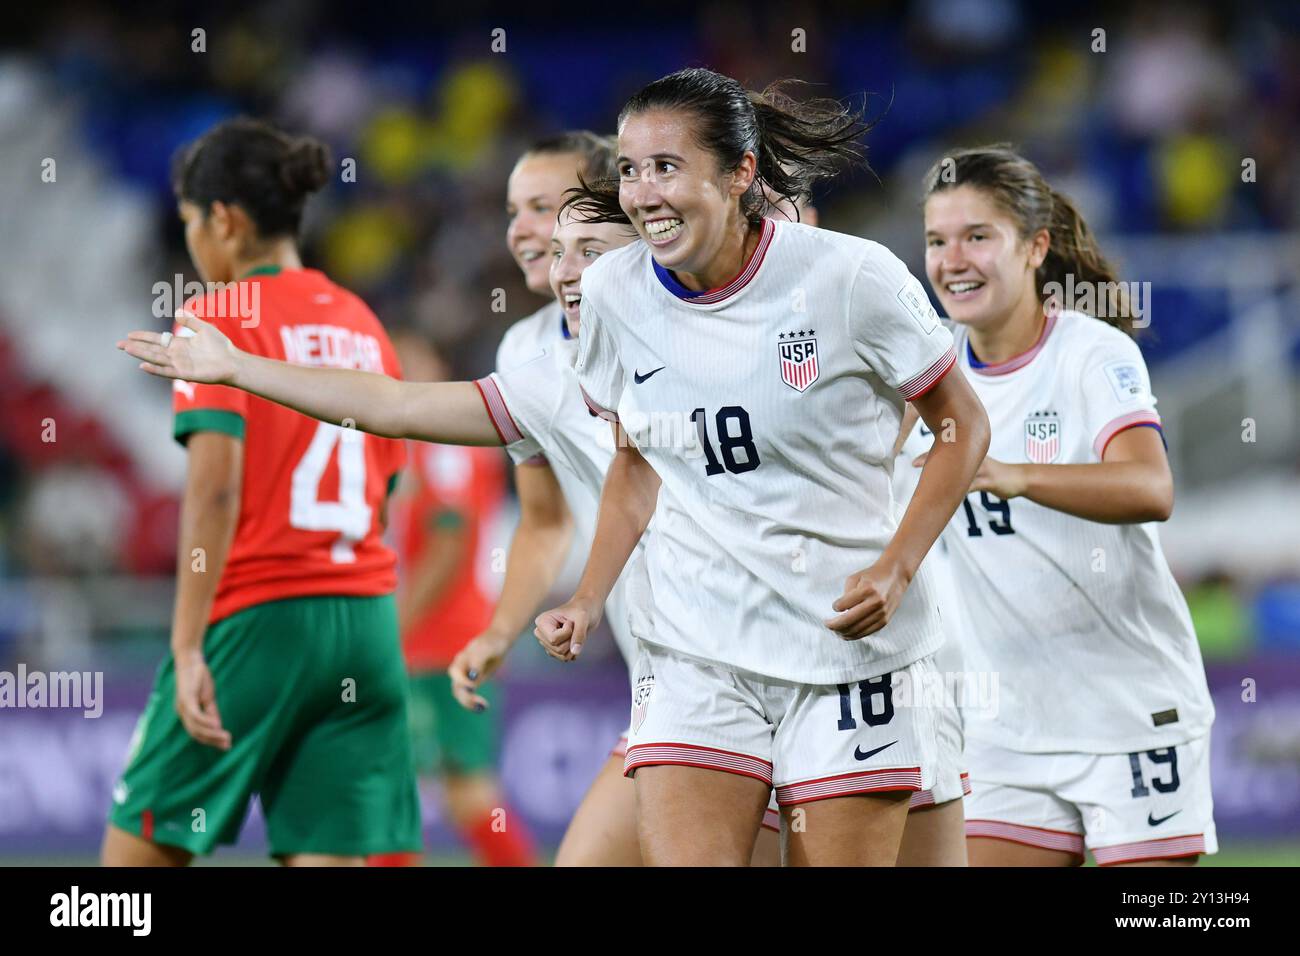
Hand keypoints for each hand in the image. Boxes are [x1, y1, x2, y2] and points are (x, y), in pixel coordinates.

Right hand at [117, 311, 240, 384]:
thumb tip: (176, 311)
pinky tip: (143, 366)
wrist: (233, 361)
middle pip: (152, 350)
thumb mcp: (204, 328)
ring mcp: (179, 364)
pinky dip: (155, 369)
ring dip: (141, 355)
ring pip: (155, 359)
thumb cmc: (221, 346)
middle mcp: (177, 355)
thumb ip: (190, 321)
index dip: (143, 337)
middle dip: (135, 347)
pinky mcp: (185, 374)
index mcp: (180, 344)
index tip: (129, 334)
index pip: (157, 340)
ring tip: (127, 350)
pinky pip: (166, 372)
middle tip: (119, 344)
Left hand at [173, 650, 231, 749]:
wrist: (191, 660)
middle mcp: (182, 712)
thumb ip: (211, 713)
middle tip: (227, 745)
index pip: (198, 732)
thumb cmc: (198, 678)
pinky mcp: (186, 698)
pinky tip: (217, 725)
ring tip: (225, 737)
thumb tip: (217, 727)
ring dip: (211, 734)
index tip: (226, 745)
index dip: (211, 740)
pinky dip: (205, 722)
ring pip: (196, 727)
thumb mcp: (208, 698)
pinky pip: (196, 715)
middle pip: (196, 733)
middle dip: (212, 741)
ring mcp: (183, 706)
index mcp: (187, 713)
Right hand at [448, 630, 514, 710]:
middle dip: (465, 698)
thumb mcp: (486, 648)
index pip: (456, 673)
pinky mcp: (471, 682)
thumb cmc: (492, 643)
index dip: (463, 682)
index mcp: (462, 658)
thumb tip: (472, 676)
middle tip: (480, 704)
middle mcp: (460, 668)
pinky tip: (483, 707)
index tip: (473, 688)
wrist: (498, 641)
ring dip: (468, 703)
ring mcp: (464, 676)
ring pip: (459, 693)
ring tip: (482, 708)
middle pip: (456, 687)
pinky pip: (467, 695)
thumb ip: (478, 660)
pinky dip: (473, 702)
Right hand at [534, 596, 601, 661]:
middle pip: (557, 649)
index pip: (553, 639)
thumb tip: (574, 652)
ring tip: (574, 632)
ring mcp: (547, 643)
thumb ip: (579, 635)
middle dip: (571, 640)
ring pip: (562, 656)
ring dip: (573, 646)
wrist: (587, 610)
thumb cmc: (583, 609)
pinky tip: (574, 639)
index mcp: (542, 621)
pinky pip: (565, 658)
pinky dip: (574, 651)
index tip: (570, 621)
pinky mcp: (554, 650)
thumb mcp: (583, 618)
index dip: (568, 632)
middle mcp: (541, 633)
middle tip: (574, 627)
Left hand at [825, 560, 909, 639]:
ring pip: (857, 630)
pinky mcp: (885, 621)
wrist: (895, 576)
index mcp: (867, 590)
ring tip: (835, 631)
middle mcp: (876, 603)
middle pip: (849, 621)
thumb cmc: (872, 576)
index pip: (843, 605)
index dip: (835, 607)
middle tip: (827, 624)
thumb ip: (846, 594)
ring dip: (843, 633)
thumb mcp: (855, 578)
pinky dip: (854, 635)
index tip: (835, 606)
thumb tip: (841, 611)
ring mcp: (881, 614)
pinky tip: (846, 634)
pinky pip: (867, 632)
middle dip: (834, 625)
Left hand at [912, 451, 1025, 498]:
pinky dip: (961, 490)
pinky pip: (972, 486)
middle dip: (931, 459)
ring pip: (959, 471)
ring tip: (928, 479)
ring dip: (944, 475)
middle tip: (913, 463)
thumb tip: (939, 474)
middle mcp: (974, 458)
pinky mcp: (989, 481)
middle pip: (949, 456)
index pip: (946, 449)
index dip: (929, 454)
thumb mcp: (976, 468)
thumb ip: (960, 468)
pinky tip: (950, 496)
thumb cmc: (992, 474)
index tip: (913, 461)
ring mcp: (982, 469)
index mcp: (970, 453)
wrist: (1017, 479)